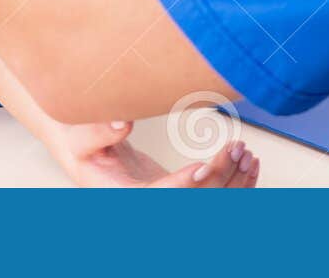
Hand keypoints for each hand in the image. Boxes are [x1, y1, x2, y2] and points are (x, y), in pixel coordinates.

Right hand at [55, 121, 259, 187]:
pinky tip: (250, 164)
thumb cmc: (78, 142)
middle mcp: (149, 205)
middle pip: (193, 202)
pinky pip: (213, 195)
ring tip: (246, 152)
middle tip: (236, 146)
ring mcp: (168, 202)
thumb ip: (96, 131)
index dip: (184, 186)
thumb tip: (122, 123)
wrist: (85, 153)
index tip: (203, 165)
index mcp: (123, 196)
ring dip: (234, 183)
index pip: (161, 198)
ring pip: (209, 202)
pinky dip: (237, 185)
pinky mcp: (182, 194)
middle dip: (219, 178)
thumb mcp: (78, 135)